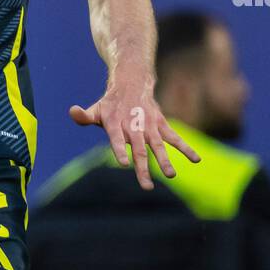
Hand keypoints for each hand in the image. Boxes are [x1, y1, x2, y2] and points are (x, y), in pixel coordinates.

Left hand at [69, 83, 200, 190]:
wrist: (132, 83)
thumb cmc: (110, 104)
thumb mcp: (96, 109)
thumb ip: (84, 116)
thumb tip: (72, 112)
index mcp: (115, 124)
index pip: (117, 139)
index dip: (120, 150)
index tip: (124, 163)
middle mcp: (134, 125)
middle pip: (139, 149)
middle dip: (143, 168)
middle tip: (147, 187)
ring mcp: (149, 125)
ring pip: (158, 145)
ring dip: (165, 160)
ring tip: (171, 176)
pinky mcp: (161, 124)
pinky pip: (174, 137)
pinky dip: (186, 147)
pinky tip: (196, 159)